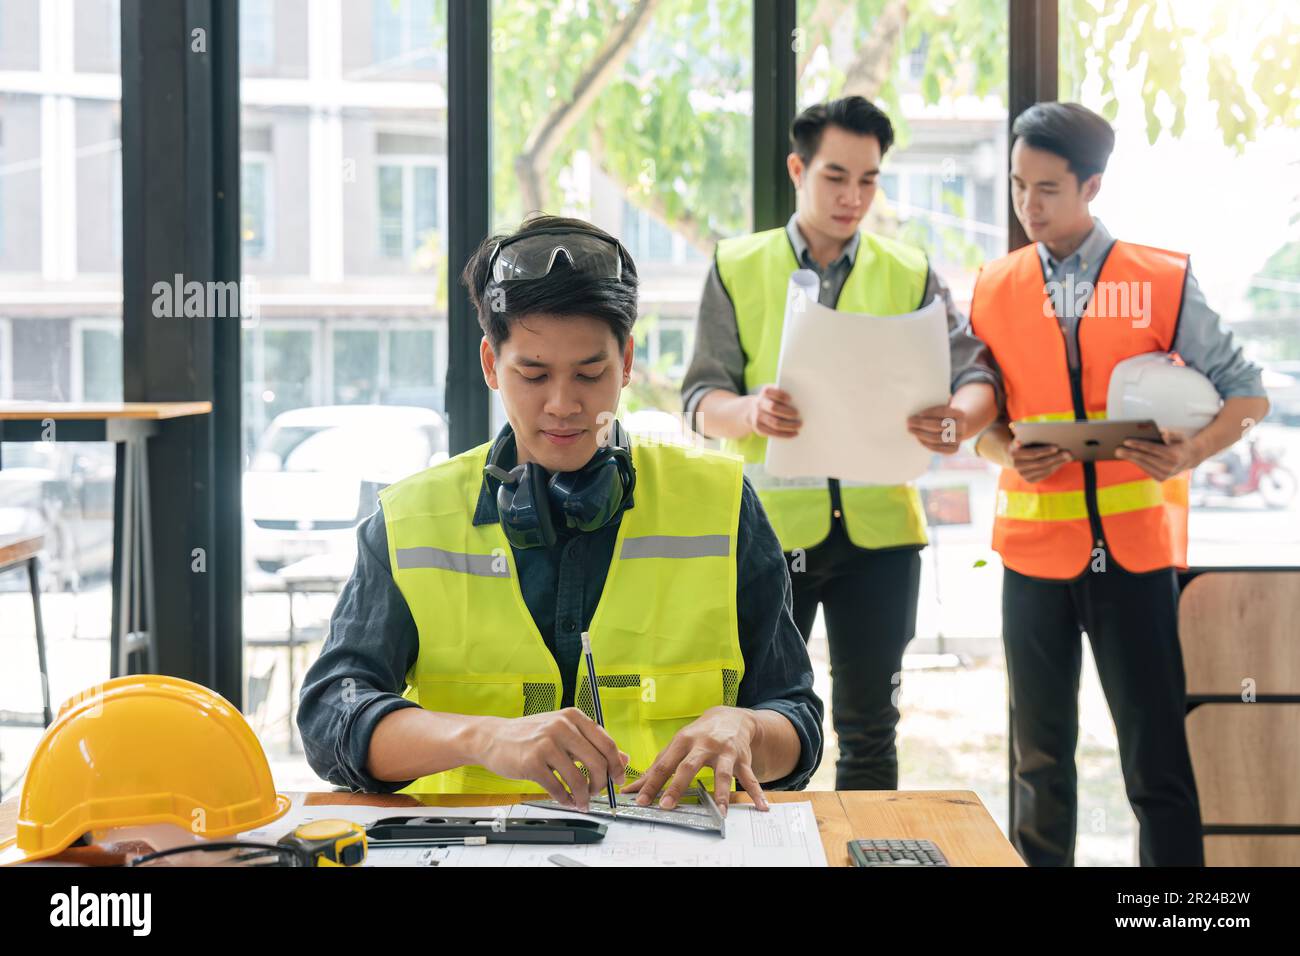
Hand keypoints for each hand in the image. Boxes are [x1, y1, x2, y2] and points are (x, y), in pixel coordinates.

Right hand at [475, 708, 627, 810]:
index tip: (617, 779)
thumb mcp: (564, 731)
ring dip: (582, 797)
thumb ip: (593, 743)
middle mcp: (562, 727)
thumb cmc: (530, 735)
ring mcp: (546, 744)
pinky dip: (565, 800)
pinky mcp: (531, 762)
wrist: (493, 737)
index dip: (616, 766)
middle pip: (597, 763)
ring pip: (578, 779)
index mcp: (573, 717)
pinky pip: (557, 788)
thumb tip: (624, 759)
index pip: (607, 743)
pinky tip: (564, 800)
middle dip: (600, 785)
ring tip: (580, 802)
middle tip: (596, 793)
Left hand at [620, 706, 769, 815]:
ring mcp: (725, 752)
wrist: (730, 717)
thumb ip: (657, 767)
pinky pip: (750, 777)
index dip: (651, 783)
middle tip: (667, 805)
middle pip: (689, 766)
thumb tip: (633, 788)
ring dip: (722, 793)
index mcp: (684, 741)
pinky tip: (761, 806)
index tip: (640, 800)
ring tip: (721, 813)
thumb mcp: (677, 745)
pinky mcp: (742, 759)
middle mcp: (704, 745)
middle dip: (677, 786)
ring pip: (723, 774)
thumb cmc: (698, 735)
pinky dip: (756, 792)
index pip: (664, 764)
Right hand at [746, 385, 800, 438]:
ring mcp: (757, 417)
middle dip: (787, 412)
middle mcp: (759, 403)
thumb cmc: (773, 400)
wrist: (754, 410)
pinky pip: (773, 433)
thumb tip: (802, 403)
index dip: (780, 395)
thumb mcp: (775, 394)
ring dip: (789, 425)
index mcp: (765, 392)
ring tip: (799, 425)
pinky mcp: (759, 428)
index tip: (790, 399)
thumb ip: (785, 396)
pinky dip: (785, 434)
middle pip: (773, 408)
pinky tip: (794, 433)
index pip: (770, 392)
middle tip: (798, 414)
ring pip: (775, 423)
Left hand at [908, 403, 969, 454]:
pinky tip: (918, 438)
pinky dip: (926, 443)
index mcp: (960, 413)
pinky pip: (937, 448)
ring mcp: (959, 439)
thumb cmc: (944, 415)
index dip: (930, 413)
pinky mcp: (954, 449)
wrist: (955, 428)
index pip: (944, 412)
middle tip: (909, 422)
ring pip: (936, 438)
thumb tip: (918, 400)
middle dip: (921, 424)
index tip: (918, 414)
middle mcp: (962, 427)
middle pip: (938, 425)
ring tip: (911, 430)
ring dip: (921, 434)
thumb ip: (935, 402)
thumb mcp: (942, 406)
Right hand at [1009, 438, 1072, 482]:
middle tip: (1068, 453)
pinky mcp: (1029, 480)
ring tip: (1069, 457)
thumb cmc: (1023, 443)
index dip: (1045, 451)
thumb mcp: (1021, 438)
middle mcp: (1017, 466)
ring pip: (1044, 470)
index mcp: (1014, 454)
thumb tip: (1019, 442)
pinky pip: (1045, 475)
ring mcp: (1023, 474)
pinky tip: (1062, 462)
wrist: (1013, 456)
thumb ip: (1021, 438)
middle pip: (1040, 463)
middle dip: (1056, 458)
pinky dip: (1055, 468)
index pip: (1033, 454)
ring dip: (1058, 463)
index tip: (1057, 447)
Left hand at [1115, 428, 1198, 480]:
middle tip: (1117, 449)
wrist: (1191, 458)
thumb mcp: (1180, 435)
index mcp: (1174, 456)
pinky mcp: (1161, 479)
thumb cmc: (1181, 443)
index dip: (1138, 445)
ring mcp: (1165, 475)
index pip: (1152, 449)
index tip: (1126, 441)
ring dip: (1130, 459)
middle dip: (1130, 453)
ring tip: (1119, 453)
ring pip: (1143, 465)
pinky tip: (1128, 457)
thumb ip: (1171, 433)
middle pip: (1145, 458)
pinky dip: (1136, 463)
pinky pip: (1145, 470)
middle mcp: (1170, 467)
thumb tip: (1161, 434)